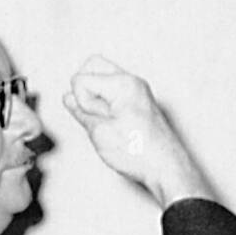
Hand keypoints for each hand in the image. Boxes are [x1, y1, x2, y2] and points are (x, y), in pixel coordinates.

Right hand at [64, 55, 211, 208]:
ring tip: (108, 123)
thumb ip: (79, 111)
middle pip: (92, 66)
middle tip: (96, 114)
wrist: (167, 168)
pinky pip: (113, 93)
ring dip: (95, 98)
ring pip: (102, 79)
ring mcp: (137, 91)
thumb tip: (68, 98)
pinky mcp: (139, 102)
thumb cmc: (138, 152)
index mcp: (123, 83)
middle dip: (85, 89)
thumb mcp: (99, 132)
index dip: (81, 102)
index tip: (99, 120)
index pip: (80, 79)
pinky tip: (115, 126)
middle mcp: (132, 81)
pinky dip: (106, 105)